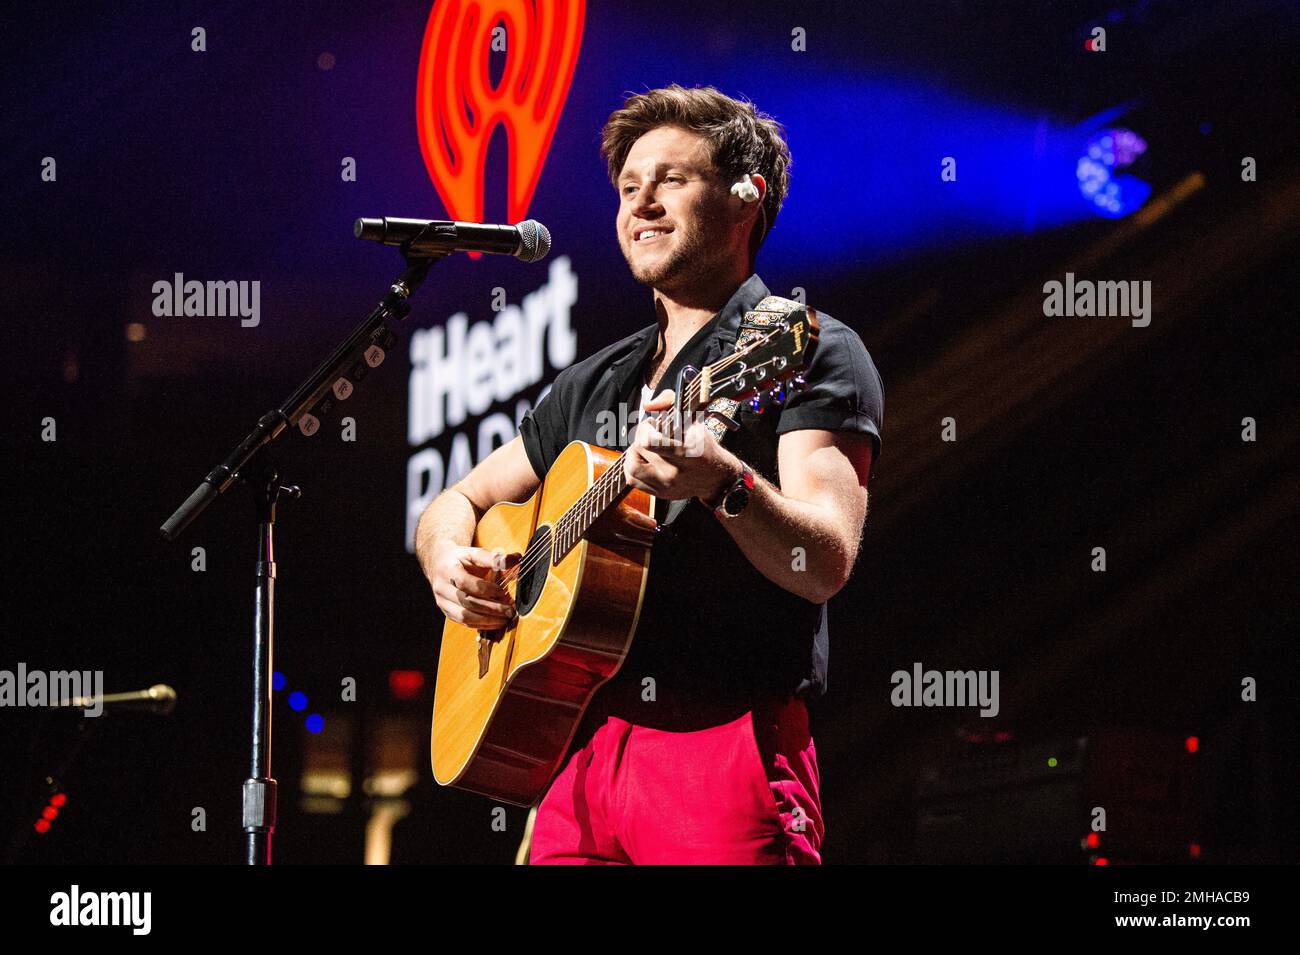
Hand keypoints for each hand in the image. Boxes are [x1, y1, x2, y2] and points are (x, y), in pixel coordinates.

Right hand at [429, 545, 520, 628]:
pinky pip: (464, 623)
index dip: (485, 589)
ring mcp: (442, 602)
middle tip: (509, 610)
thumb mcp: (474, 553)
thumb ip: (493, 558)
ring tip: (505, 619)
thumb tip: (515, 559)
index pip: (465, 582)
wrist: (440, 564)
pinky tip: (495, 622)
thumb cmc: (460, 559)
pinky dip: (482, 625)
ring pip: (464, 617)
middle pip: (466, 602)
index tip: (502, 591)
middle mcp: (442, 587)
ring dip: (487, 620)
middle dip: (491, 608)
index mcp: (448, 570)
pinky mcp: (446, 612)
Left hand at [624, 388, 737, 502]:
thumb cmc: (704, 446)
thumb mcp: (693, 418)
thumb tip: (648, 406)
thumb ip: (670, 401)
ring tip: (645, 448)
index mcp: (685, 453)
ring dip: (634, 453)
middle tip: (651, 432)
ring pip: (631, 467)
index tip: (653, 424)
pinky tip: (644, 460)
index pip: (649, 442)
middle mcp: (674, 472)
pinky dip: (633, 467)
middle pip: (639, 450)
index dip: (645, 428)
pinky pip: (633, 480)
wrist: (716, 478)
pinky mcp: (660, 495)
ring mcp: (666, 486)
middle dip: (640, 435)